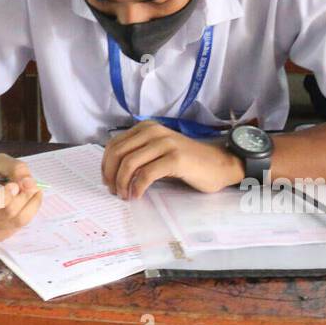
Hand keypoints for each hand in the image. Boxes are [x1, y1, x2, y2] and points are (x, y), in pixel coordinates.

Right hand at [0, 154, 42, 241]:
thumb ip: (14, 168)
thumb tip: (29, 183)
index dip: (2, 197)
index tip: (15, 185)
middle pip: (4, 213)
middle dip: (23, 196)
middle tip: (30, 183)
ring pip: (15, 221)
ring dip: (28, 203)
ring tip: (28, 189)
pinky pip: (17, 227)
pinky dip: (28, 212)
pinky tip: (24, 201)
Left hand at [102, 121, 240, 199]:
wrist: (219, 164)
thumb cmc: (188, 162)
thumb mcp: (159, 153)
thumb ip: (139, 155)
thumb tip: (113, 172)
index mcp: (146, 128)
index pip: (114, 144)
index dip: (106, 164)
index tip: (107, 181)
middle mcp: (154, 132)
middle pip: (118, 153)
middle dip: (110, 175)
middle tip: (113, 191)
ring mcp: (165, 143)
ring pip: (129, 163)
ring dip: (122, 183)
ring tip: (124, 195)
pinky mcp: (175, 158)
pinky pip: (146, 174)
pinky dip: (137, 187)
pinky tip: (137, 195)